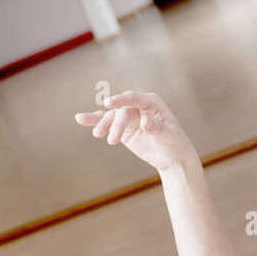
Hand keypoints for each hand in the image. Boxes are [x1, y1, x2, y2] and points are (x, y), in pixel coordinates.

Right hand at [74, 90, 196, 172]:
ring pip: (112, 117)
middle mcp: (138, 106)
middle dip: (116, 124)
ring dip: (104, 125)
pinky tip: (81, 119)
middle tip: (113, 140)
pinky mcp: (123, 128)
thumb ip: (157, 127)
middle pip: (121, 111)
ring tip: (98, 135)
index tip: (108, 103)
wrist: (173, 157)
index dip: (120, 100)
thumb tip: (144, 122)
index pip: (133, 98)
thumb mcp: (169, 135)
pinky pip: (108, 123)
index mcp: (151, 102)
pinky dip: (95, 121)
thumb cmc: (175, 143)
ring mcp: (129, 117)